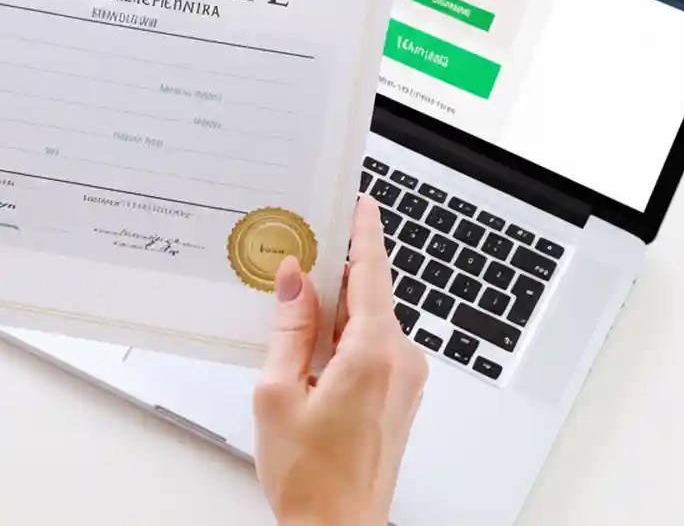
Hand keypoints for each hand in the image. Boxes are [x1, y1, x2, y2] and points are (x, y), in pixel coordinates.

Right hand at [253, 196, 427, 525]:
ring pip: (369, 325)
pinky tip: (311, 357)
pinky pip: (374, 349)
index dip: (365, 234)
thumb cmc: (310, 478)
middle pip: (369, 297)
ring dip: (335, 317)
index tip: (362, 205)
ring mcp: (406, 381)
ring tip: (291, 325)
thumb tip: (296, 280)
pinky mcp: (401, 397)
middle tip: (299, 263)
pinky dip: (344, 341)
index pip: (372, 274)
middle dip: (335, 279)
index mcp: (373, 354)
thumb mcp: (278, 393)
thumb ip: (289, 328)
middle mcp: (400, 362)